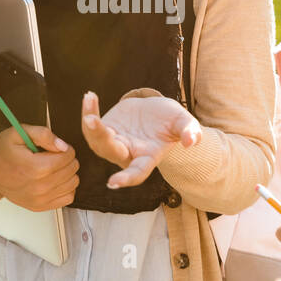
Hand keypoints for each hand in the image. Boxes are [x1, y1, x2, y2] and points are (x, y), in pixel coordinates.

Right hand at [0, 124, 77, 211]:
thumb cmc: (3, 151)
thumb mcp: (19, 133)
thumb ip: (43, 134)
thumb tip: (62, 145)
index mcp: (36, 168)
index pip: (68, 156)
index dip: (65, 148)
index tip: (55, 147)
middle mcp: (39, 187)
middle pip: (72, 170)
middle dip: (67, 159)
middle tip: (53, 156)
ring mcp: (39, 199)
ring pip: (73, 184)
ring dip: (67, 173)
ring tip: (53, 167)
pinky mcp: (39, 206)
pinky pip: (67, 198)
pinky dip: (65, 188)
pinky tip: (55, 180)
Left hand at [80, 91, 201, 188]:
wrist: (155, 113)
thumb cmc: (171, 121)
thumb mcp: (183, 123)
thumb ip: (189, 131)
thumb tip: (191, 141)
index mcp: (147, 157)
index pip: (137, 172)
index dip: (126, 178)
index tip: (112, 183)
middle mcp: (127, 153)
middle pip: (111, 151)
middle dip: (101, 137)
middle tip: (92, 121)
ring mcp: (113, 142)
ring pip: (96, 139)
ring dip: (90, 122)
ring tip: (89, 99)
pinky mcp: (104, 130)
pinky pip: (91, 124)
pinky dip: (89, 110)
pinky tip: (89, 97)